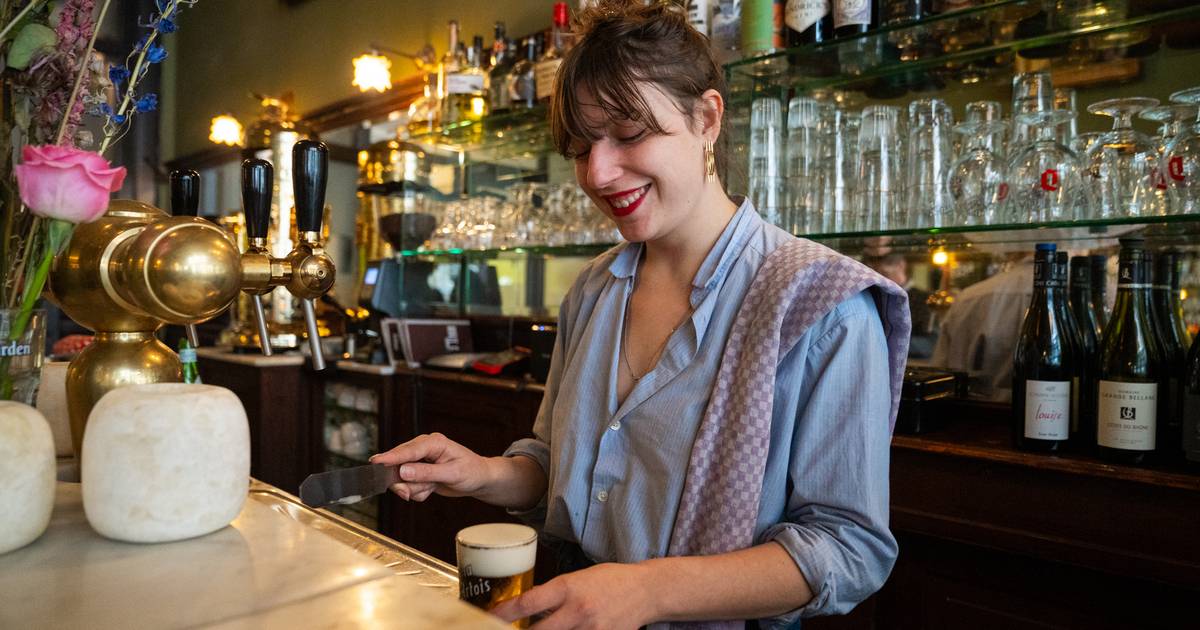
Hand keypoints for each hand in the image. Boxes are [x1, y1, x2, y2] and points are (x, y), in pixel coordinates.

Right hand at [369, 433, 489, 501]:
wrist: (479, 479)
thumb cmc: (472, 471)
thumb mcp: (452, 474)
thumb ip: (426, 473)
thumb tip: (403, 471)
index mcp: (433, 442)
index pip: (408, 450)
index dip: (391, 457)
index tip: (375, 463)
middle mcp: (424, 449)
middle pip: (398, 464)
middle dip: (403, 482)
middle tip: (407, 493)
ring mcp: (420, 461)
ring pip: (402, 478)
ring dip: (414, 489)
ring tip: (431, 488)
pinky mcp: (419, 472)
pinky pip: (409, 486)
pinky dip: (418, 492)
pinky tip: (431, 489)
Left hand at [490, 563, 655, 629]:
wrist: (647, 591)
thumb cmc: (610, 580)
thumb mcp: (578, 578)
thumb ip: (554, 594)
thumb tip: (527, 610)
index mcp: (568, 588)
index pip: (528, 604)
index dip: (503, 614)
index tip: (488, 618)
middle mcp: (577, 611)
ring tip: (542, 628)